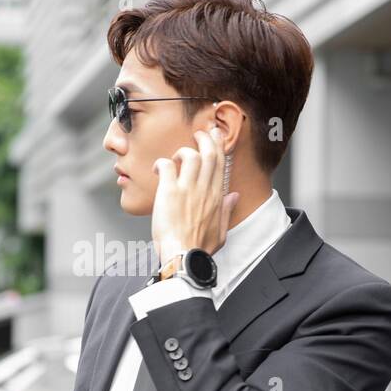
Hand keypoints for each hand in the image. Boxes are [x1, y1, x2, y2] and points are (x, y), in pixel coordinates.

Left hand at [151, 126, 239, 266]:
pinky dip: (161, 163)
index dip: (218, 146)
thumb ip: (226, 211)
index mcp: (217, 197)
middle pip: (210, 153)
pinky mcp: (170, 191)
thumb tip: (234, 197)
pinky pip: (166, 165)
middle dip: (205, 138)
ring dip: (183, 150)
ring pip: (191, 154)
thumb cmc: (198, 249)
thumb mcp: (221, 232)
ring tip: (176, 156)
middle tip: (198, 134)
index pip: (221, 163)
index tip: (214, 137)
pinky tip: (157, 169)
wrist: (183, 256)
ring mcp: (188, 188)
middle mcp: (205, 189)